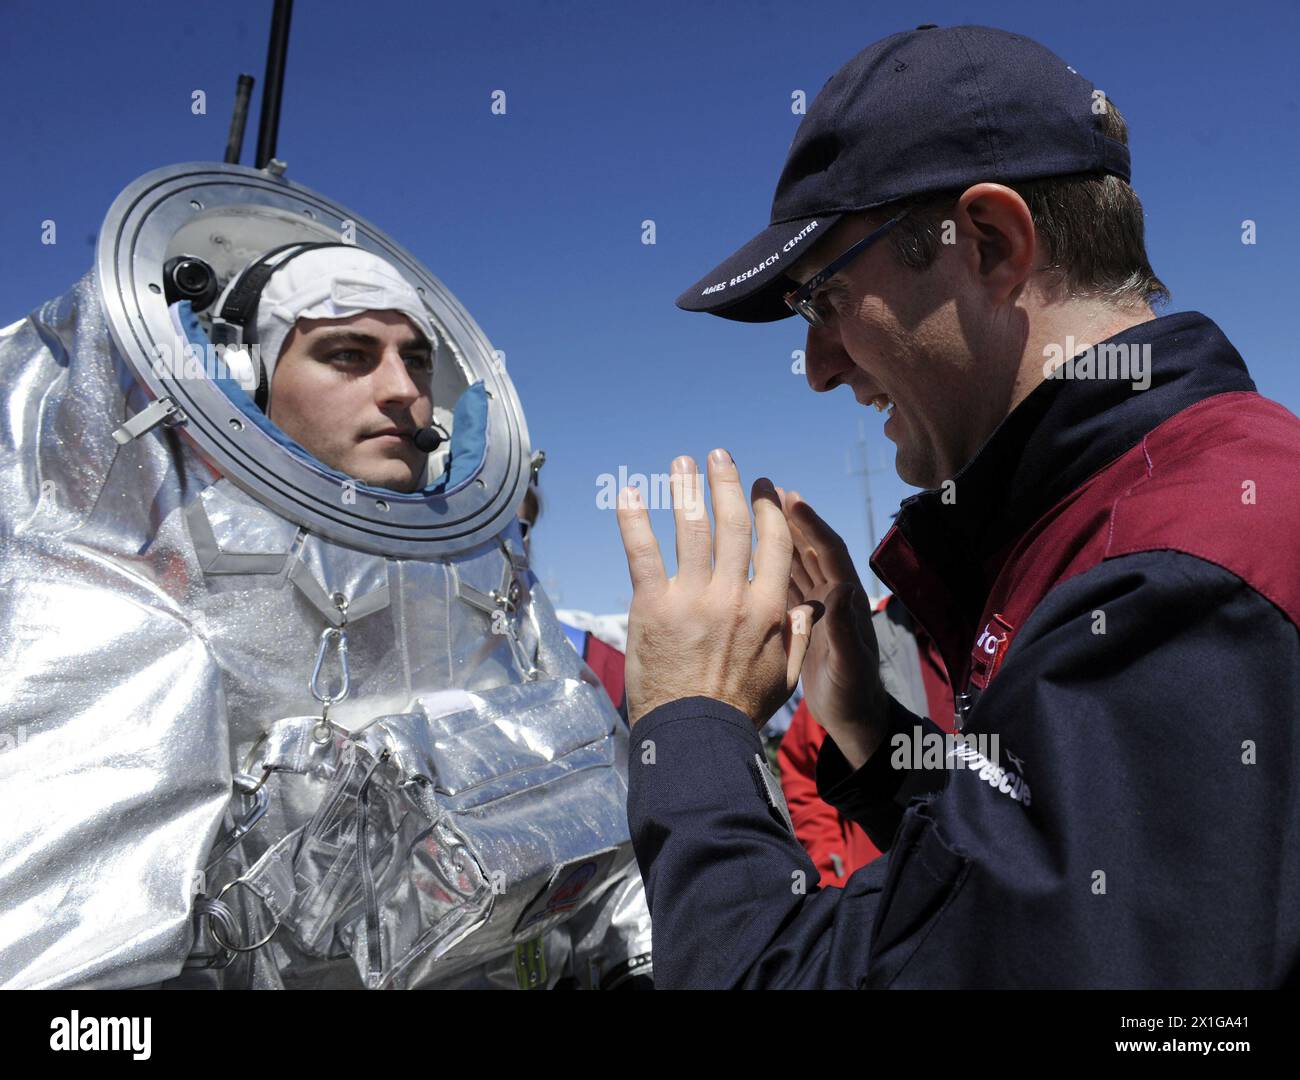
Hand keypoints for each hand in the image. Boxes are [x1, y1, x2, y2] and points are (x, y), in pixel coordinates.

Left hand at [615, 450, 820, 728]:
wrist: (695, 734)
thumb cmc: (740, 709)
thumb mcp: (786, 675)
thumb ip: (799, 636)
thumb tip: (808, 606)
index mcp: (768, 606)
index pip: (774, 541)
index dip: (769, 507)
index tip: (763, 486)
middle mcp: (733, 593)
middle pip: (733, 523)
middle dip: (726, 483)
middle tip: (718, 457)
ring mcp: (692, 597)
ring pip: (692, 528)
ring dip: (686, 489)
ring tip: (681, 463)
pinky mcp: (652, 605)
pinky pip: (642, 552)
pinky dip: (633, 519)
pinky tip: (627, 493)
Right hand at [778, 488, 888, 769]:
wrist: (854, 720)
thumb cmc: (854, 695)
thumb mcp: (849, 666)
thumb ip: (844, 630)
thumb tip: (842, 590)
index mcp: (847, 601)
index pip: (830, 551)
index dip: (811, 524)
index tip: (790, 497)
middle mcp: (834, 596)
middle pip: (812, 547)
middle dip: (792, 518)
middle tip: (768, 489)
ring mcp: (819, 607)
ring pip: (797, 562)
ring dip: (779, 536)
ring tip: (756, 509)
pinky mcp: (805, 620)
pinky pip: (786, 583)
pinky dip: (770, 564)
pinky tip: (749, 552)